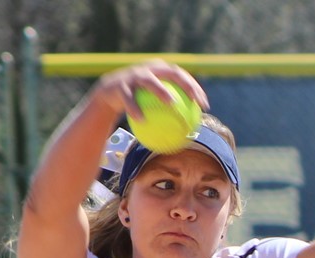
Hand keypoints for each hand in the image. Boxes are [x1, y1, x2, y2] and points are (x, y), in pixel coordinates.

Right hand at [90, 61, 208, 126]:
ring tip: (171, 103)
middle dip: (185, 84)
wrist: (110, 92)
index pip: (183, 76)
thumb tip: (189, 131)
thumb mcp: (154, 103)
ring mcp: (135, 75)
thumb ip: (170, 111)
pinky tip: (141, 119)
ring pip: (150, 81)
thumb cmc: (138, 101)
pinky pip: (129, 98)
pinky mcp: (121, 84)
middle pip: (172, 73)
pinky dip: (135, 108)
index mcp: (161, 71)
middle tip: (194, 101)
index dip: (195, 87)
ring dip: (161, 91)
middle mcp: (150, 69)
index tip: (204, 104)